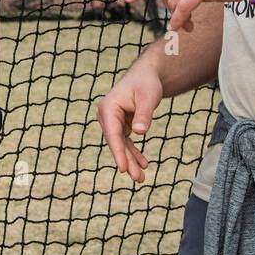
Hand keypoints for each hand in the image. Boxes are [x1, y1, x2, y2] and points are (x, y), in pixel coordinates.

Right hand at [96, 63, 162, 183]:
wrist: (146, 75)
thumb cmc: (146, 83)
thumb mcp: (148, 97)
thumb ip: (144, 114)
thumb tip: (139, 132)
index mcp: (108, 107)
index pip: (113, 134)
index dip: (118, 152)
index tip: (123, 168)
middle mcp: (106, 116)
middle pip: (116, 143)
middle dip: (126, 161)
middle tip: (138, 178)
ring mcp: (112, 121)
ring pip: (120, 145)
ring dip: (130, 160)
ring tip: (141, 178)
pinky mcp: (120, 125)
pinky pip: (126, 142)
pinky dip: (134, 153)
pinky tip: (143, 164)